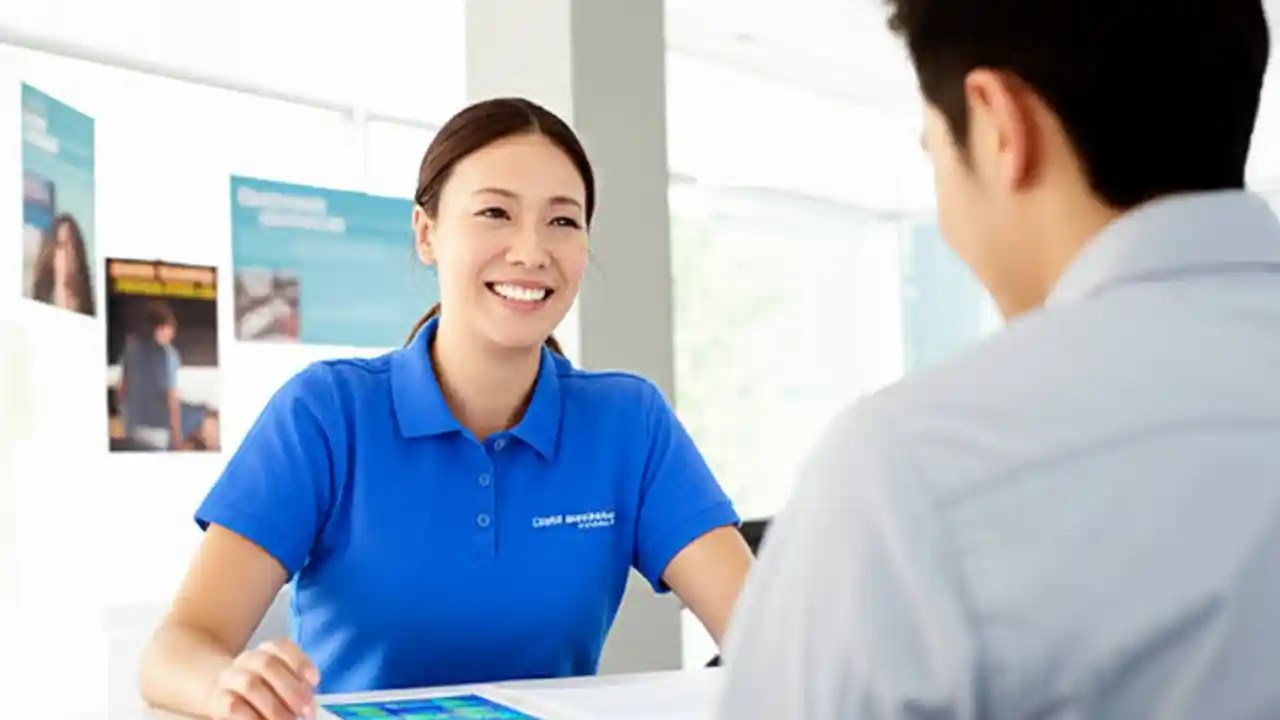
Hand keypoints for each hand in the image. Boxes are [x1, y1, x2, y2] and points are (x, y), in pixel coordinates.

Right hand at [204, 638, 319, 719]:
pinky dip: (252, 717)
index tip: (314, 681)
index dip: (299, 662)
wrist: (216, 691)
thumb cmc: (260, 690)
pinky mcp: (217, 700)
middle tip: (306, 712)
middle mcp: (247, 659)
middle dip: (291, 689)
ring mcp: (229, 678)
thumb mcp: (279, 682)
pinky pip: (233, 706)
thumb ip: (295, 685)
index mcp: (266, 650)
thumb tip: (310, 701)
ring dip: (273, 706)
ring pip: (249, 684)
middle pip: (267, 664)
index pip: (281, 646)